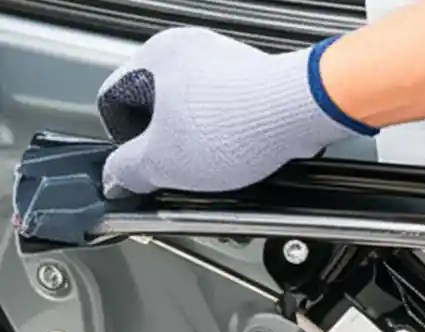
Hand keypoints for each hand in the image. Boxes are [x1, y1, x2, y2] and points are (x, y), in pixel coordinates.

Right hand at [96, 27, 374, 195]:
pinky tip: (243, 159)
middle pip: (160, 108)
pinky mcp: (262, 83)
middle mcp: (192, 51)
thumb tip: (116, 179)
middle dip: (168, 144)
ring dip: (204, 145)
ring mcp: (230, 64)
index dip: (123, 140)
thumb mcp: (163, 161)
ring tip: (215, 167)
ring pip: (200, 114)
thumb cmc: (235, 123)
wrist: (300, 113)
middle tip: (177, 171)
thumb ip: (129, 171)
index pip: (116, 99)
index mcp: (155, 56)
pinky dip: (236, 140)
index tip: (137, 165)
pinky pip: (236, 117)